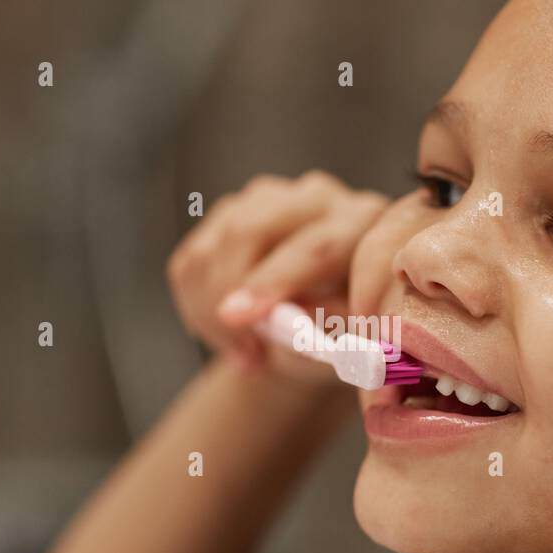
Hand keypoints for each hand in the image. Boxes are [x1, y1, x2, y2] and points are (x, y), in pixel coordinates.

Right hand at [166, 170, 389, 384]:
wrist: (318, 330)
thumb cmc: (344, 332)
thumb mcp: (347, 339)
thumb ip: (324, 325)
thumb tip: (282, 318)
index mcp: (361, 221)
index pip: (314, 244)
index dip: (274, 280)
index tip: (240, 316)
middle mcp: (315, 197)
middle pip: (249, 229)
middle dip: (230, 292)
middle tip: (241, 350)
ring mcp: (267, 199)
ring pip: (213, 249)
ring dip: (213, 313)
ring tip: (246, 355)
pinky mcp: (228, 213)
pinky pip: (191, 263)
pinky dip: (199, 311)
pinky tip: (229, 336)